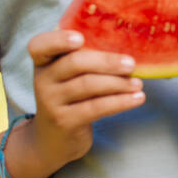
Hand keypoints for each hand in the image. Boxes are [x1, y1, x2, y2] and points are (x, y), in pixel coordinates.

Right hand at [26, 29, 145, 172]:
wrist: (52, 139)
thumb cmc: (69, 97)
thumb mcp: (67, 75)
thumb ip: (85, 56)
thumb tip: (127, 43)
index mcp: (43, 61)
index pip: (39, 45)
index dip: (58, 40)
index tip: (80, 38)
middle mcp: (43, 79)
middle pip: (74, 63)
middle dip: (106, 62)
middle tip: (131, 64)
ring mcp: (51, 102)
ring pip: (88, 85)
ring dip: (118, 83)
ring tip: (138, 83)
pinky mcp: (65, 121)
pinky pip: (96, 108)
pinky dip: (120, 102)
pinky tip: (137, 98)